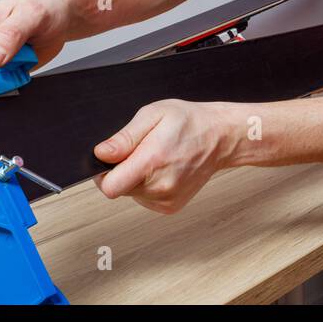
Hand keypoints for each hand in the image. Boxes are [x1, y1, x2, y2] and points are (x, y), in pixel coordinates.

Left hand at [93, 100, 237, 213]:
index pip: (111, 187)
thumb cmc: (189, 122)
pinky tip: (163, 169)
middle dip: (123, 171)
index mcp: (153, 161)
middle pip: (120, 189)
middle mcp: (160, 186)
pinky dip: (148, 185)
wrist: (220, 137)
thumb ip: (125, 137)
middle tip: (142, 151)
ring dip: (136, 178)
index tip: (109, 161)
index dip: (103, 174)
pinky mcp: (170, 206)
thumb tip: (101, 154)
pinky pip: (145, 198)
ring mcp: (167, 199)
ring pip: (132, 194)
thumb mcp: (153, 115)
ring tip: (157, 158)